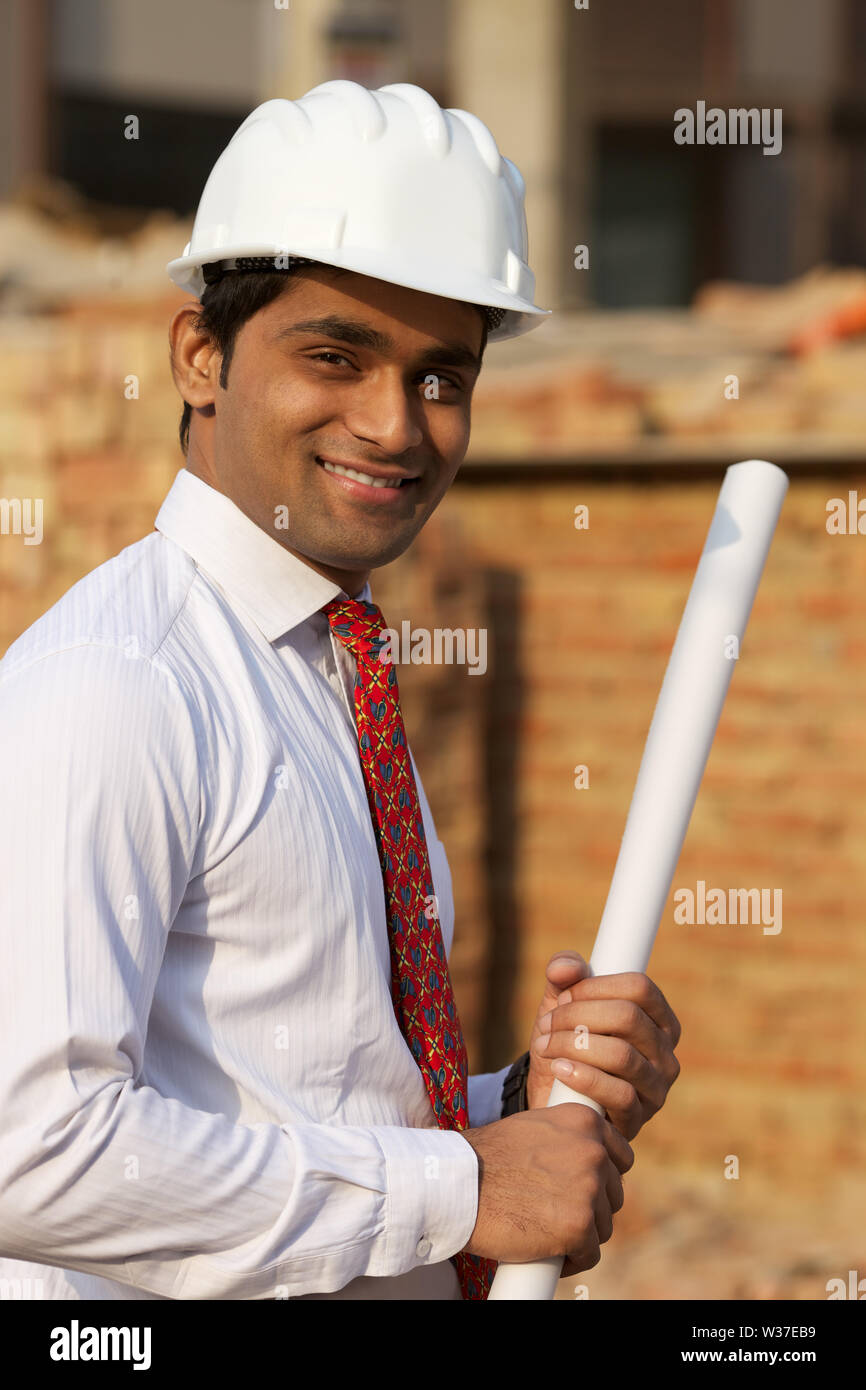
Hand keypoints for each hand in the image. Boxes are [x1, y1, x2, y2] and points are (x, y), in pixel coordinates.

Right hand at [462, 1104, 632, 1275]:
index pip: (620, 1156)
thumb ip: (566, 1139)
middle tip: (558, 1214)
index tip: (583, 1189)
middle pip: (613, 1193)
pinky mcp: (579, 1225)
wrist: (458, 1185)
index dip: (603, 1176)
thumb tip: (586, 1162)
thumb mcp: (534, 1128)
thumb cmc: (486, 1159)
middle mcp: (593, 1150)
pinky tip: (552, 1255)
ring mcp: (589, 1188)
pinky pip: (589, 1254)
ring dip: (581, 1234)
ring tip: (550, 1234)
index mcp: (584, 1120)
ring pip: (603, 1226)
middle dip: (591, 1207)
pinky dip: (572, 1260)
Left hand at [525, 951, 680, 1141]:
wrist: (551, 1097)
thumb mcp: (562, 1004)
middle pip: (629, 1018)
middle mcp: (666, 1053)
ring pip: (622, 1056)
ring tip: (545, 1046)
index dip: (596, 986)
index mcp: (658, 1019)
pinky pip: (619, 1095)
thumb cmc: (567, 1043)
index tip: (563, 996)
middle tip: (546, 1024)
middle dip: (578, 1016)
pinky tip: (558, 1070)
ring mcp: (656, 1089)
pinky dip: (583, 1078)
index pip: (639, 988)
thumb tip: (565, 967)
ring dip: (573, 1046)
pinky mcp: (639, 1119)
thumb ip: (563, 975)